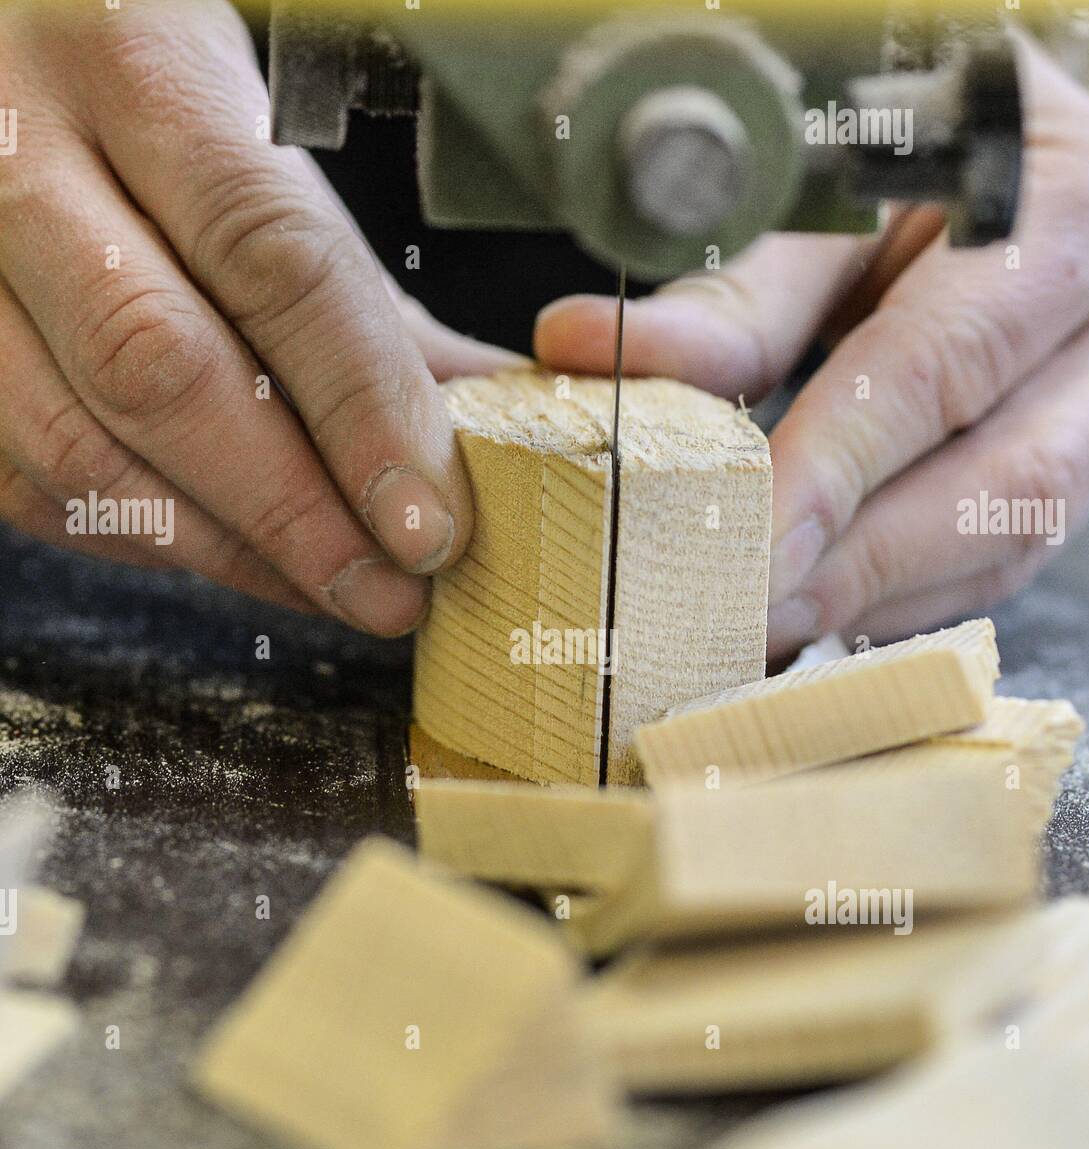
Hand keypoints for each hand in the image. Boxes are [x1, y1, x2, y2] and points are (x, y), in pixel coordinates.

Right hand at [0, 0, 517, 634]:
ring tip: (326, 589)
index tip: (428, 523)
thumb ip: (366, 300)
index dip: (361, 409)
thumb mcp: (272, 157)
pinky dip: (141, 540)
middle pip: (159, 366)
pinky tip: (226, 552)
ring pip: (75, 446)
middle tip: (388, 591)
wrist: (3, 63)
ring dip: (220, 548)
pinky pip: (25, 482)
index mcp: (140, 65)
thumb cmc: (166, 118)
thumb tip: (487, 429)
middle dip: (291, 510)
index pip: (270, 256)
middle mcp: (18, 148)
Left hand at [536, 33, 1088, 659]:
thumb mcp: (829, 197)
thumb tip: (592, 354)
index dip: (831, 476)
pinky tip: (827, 607)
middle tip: (740, 623)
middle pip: (1001, 484)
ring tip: (766, 630)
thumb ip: (735, 292)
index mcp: (1068, 208)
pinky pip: (1010, 553)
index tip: (741, 558)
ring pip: (1016, 539)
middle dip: (858, 570)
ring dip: (882, 599)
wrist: (1025, 158)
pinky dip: (908, 593)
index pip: (933, 369)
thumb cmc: (924, 155)